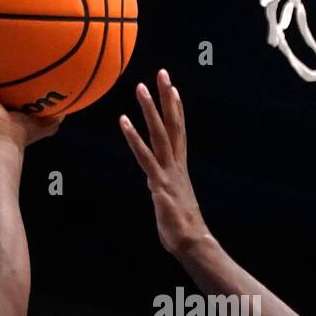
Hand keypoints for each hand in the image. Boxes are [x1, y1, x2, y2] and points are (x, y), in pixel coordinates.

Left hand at [119, 70, 211, 255]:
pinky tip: (123, 121)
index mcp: (179, 168)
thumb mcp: (171, 204)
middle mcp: (176, 165)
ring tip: (141, 87)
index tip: (172, 88)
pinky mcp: (159, 183)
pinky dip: (133, 138)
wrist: (192, 243)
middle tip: (162, 73)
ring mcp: (168, 173)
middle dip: (167, 98)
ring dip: (150, 110)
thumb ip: (163, 191)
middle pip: (172, 125)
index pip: (178, 132)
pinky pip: (145, 156)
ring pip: (159, 135)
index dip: (175, 109)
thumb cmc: (182, 229)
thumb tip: (157, 189)